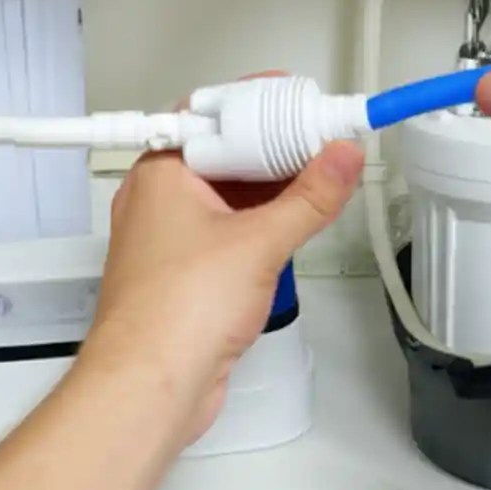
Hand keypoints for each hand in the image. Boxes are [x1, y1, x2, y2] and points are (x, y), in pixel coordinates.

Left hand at [78, 135, 362, 449]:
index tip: (299, 104)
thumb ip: (310, 197)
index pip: (212, 114)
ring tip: (318, 175)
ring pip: (228, 194)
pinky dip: (262, 222)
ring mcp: (171, 238)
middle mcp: (159, 199)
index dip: (259, 106)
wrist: (149, 386)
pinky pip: (228, 231)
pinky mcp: (186, 273)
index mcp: (161, 171)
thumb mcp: (260, 242)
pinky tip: (294, 222)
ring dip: (271, 186)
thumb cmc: (173, 313)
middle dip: (273, 146)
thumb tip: (341, 158)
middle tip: (319, 137)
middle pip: (224, 154)